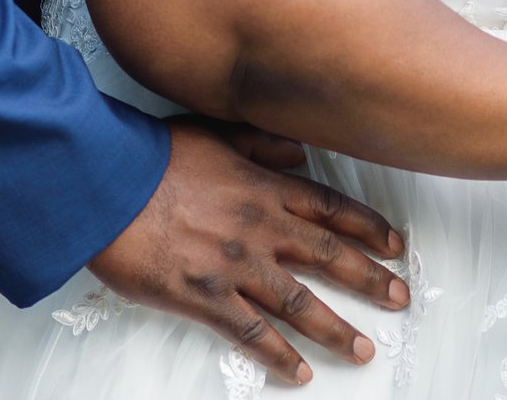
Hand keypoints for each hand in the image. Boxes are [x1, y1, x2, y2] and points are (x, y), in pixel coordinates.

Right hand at [88, 118, 408, 385]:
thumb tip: (298, 150)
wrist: (107, 184)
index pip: (330, 209)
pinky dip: (278, 356)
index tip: (394, 245)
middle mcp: (260, 228)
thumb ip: (261, 142)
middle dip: (370, 280)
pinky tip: (298, 373)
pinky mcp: (205, 297)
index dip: (368, 228)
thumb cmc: (152, 157)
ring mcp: (235, 266)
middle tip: (399, 298)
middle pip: (329, 257)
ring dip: (336, 329)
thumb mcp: (214, 133)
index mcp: (263, 187)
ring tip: (363, 349)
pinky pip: (251, 333)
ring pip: (299, 303)